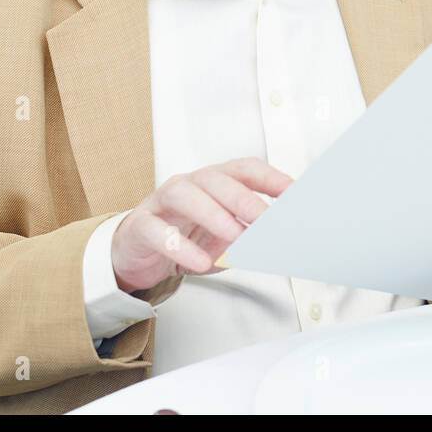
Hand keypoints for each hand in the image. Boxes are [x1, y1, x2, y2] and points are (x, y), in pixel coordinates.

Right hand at [111, 157, 292, 293]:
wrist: (138, 254)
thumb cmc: (185, 238)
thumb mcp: (223, 237)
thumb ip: (249, 235)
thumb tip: (279, 240)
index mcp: (214, 182)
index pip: (244, 169)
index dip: (269, 177)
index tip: (293, 192)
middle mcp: (189, 184)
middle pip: (214, 179)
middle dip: (243, 198)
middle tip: (265, 218)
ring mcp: (161, 202)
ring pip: (183, 194)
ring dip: (213, 214)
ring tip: (234, 235)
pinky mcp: (140, 226)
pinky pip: (157, 231)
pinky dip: (180, 247)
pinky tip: (200, 262)